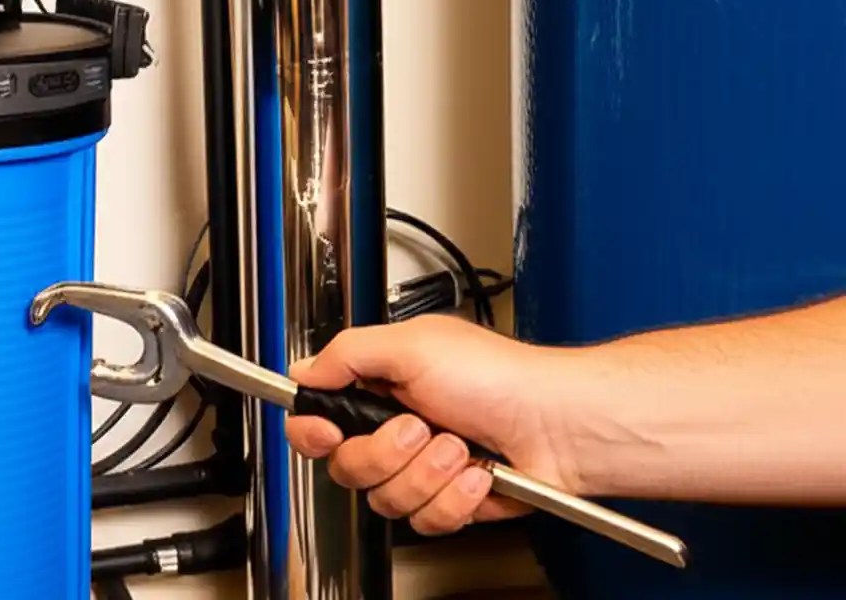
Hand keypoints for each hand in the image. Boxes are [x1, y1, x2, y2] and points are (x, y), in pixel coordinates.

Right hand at [285, 314, 579, 535]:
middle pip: (347, 467)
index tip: (330, 432)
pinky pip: (426, 520)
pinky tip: (478, 474)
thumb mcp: (414, 343)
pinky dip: (455, 498)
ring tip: (460, 447)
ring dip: (427, 473)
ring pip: (386, 499)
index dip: (314, 431)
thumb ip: (348, 353)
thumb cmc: (501, 376)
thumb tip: (304, 370)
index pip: (318, 418)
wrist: (559, 423)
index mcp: (380, 387)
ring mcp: (422, 468)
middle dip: (386, 452)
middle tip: (420, 428)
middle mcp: (396, 430)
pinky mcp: (450, 501)